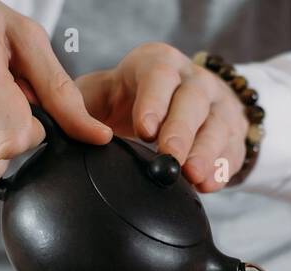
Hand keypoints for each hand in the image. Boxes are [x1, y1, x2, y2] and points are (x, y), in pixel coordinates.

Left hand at [76, 43, 247, 191]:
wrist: (174, 106)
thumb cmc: (130, 102)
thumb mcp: (103, 96)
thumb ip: (79, 109)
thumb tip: (57, 130)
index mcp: (157, 65)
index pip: (160, 75)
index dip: (154, 101)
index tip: (144, 129)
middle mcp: (192, 81)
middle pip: (193, 101)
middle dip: (182, 131)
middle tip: (171, 158)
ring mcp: (217, 106)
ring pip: (218, 124)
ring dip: (206, 152)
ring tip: (192, 175)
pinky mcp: (233, 133)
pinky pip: (233, 149)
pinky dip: (222, 168)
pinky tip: (209, 184)